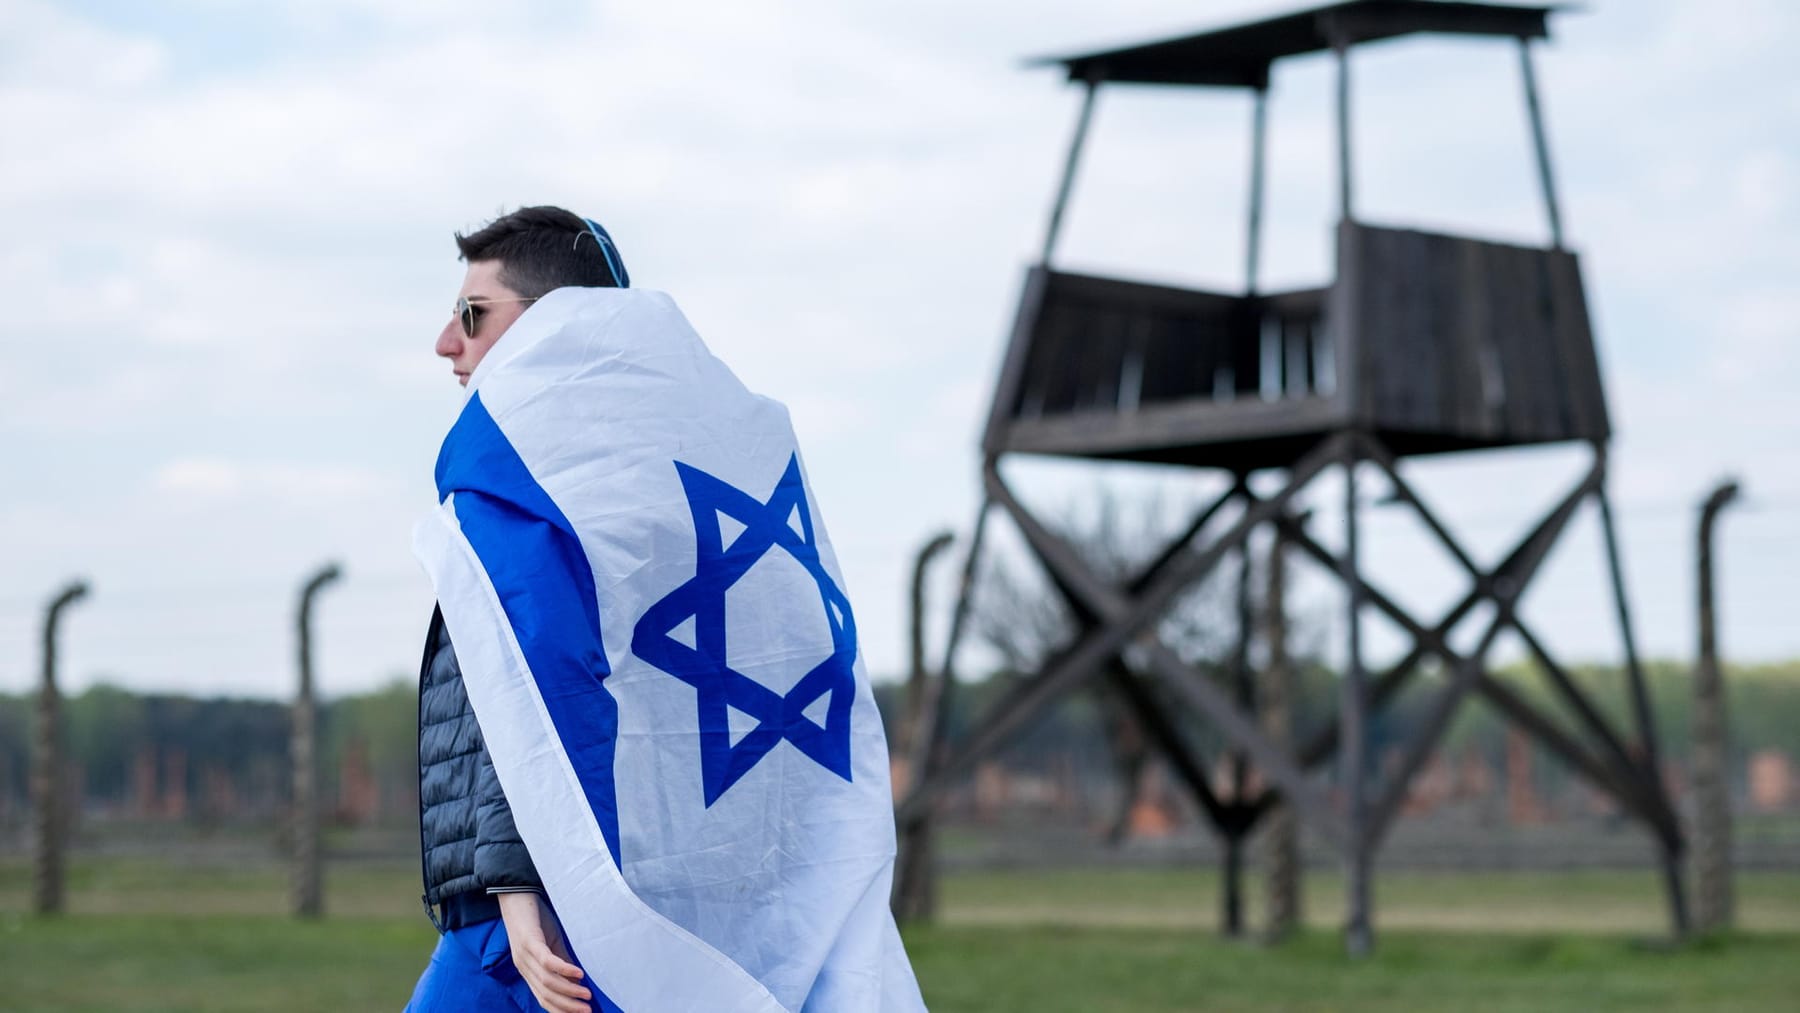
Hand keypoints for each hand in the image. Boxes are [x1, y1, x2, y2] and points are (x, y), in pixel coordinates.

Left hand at [497, 891, 591, 1012]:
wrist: (516, 894)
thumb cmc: (535, 918)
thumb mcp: (551, 943)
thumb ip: (562, 962)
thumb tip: (577, 981)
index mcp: (528, 971)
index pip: (544, 999)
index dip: (562, 1010)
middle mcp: (524, 967)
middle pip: (546, 995)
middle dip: (568, 1007)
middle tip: (588, 1012)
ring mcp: (525, 956)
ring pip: (547, 982)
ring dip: (569, 992)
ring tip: (587, 996)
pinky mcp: (529, 942)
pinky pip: (547, 962)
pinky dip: (564, 970)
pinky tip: (579, 973)